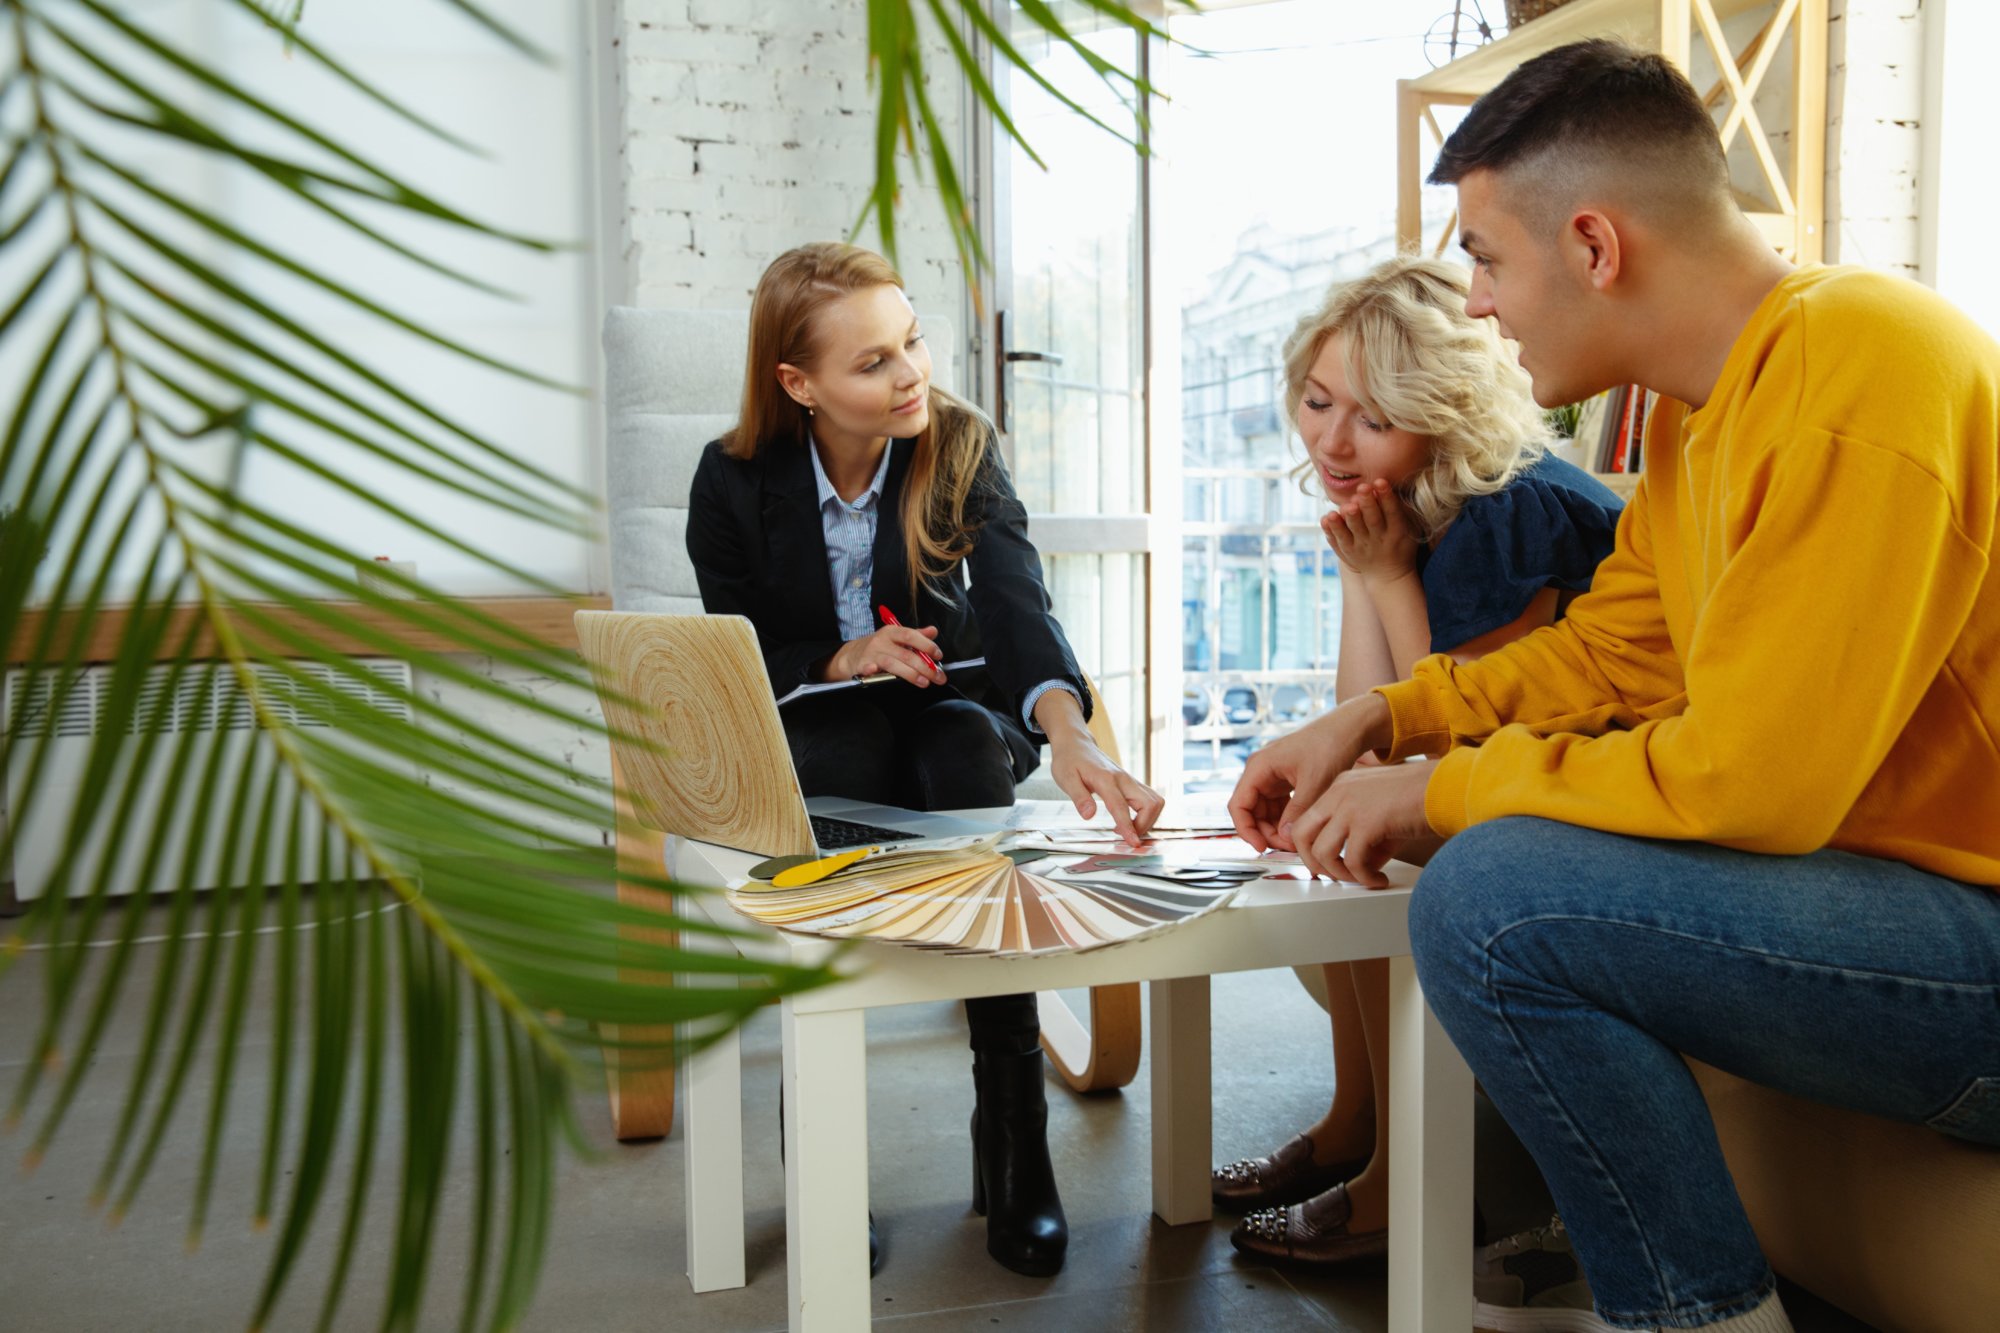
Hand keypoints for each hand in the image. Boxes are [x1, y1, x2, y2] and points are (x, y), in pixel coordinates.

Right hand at [824, 624, 945, 686]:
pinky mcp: (862, 666)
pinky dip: (874, 671)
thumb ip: (915, 636)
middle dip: (925, 667)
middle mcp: (881, 641)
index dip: (926, 645)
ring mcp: (871, 654)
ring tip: (924, 682)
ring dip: (910, 674)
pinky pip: (869, 670)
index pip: (911, 635)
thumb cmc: (877, 647)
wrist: (851, 655)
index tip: (938, 655)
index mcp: (892, 632)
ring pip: (892, 664)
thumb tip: (933, 631)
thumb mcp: (895, 638)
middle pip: (905, 654)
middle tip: (938, 676)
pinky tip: (883, 676)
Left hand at [1047, 732, 1164, 846]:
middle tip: (1126, 837)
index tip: (1132, 843)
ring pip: (1154, 801)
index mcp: (1106, 779)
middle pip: (1150, 803)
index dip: (1128, 827)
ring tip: (1127, 829)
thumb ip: (1079, 797)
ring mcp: (1130, 780)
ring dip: (1147, 820)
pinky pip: (1149, 800)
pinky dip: (1146, 814)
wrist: (1076, 743)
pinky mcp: (1131, 784)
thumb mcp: (1066, 778)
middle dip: (1144, 825)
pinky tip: (1128, 820)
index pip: (1121, 806)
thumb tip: (1089, 815)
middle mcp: (1123, 779)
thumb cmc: (1069, 760)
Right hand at [1228, 694, 1392, 851]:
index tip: (1260, 847)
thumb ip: (1297, 812)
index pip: (1238, 804)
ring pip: (1264, 812)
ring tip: (1295, 841)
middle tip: (1286, 847)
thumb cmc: (1330, 744)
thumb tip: (1284, 837)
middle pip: (1251, 811)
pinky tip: (1299, 829)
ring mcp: (1273, 777)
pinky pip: (1278, 807)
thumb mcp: (1314, 783)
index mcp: (1259, 766)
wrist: (1348, 729)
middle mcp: (1262, 771)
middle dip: (1265, 832)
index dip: (1245, 829)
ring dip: (1276, 829)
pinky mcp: (1286, 781)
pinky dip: (1286, 820)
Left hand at [1287, 759, 1437, 887]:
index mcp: (1339, 786)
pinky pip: (1353, 861)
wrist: (1447, 788)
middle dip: (1314, 863)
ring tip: (1361, 879)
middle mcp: (1339, 792)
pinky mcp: (1367, 822)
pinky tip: (1379, 880)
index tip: (1326, 866)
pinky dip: (1364, 878)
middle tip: (1334, 877)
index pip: (1305, 820)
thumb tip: (1359, 867)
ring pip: (1321, 851)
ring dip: (1339, 874)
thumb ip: (1365, 840)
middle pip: (1301, 834)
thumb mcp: (1382, 817)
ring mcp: (1350, 806)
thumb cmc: (1421, 799)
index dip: (1310, 849)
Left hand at [1321, 479, 1418, 586]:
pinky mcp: (1348, 553)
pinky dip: (1332, 530)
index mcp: (1397, 532)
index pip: (1392, 512)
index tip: (1380, 481)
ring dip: (1349, 518)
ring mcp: (1361, 548)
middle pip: (1372, 520)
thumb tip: (1387, 486)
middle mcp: (1378, 540)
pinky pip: (1338, 541)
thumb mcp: (1409, 529)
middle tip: (1363, 488)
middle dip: (1368, 504)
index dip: (1387, 497)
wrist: (1388, 575)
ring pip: (1354, 532)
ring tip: (1345, 506)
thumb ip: (1400, 509)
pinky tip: (1327, 518)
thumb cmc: (1401, 545)